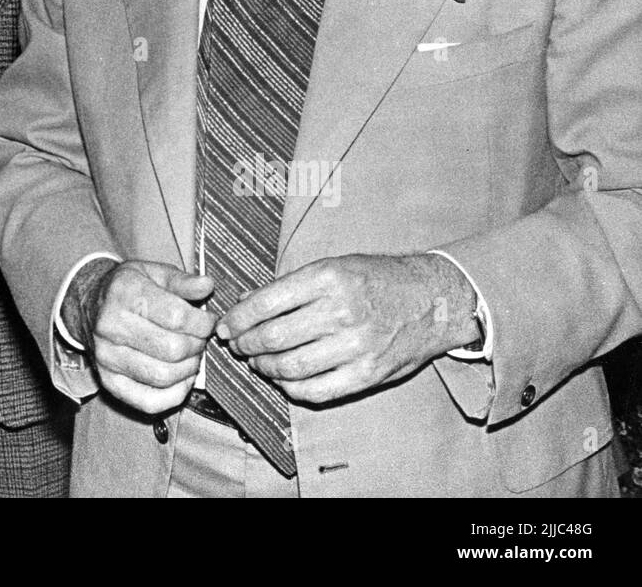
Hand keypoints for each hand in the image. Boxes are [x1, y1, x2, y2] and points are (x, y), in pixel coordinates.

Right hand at [63, 258, 215, 414]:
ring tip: (191, 355)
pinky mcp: (108, 381)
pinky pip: (149, 402)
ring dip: (189, 369)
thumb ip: (182, 281)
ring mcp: (107, 357)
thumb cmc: (129, 289)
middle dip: (197, 345)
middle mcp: (110, 326)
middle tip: (200, 338)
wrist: (90, 305)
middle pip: (172, 349)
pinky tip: (182, 377)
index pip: (176, 317)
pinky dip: (175, 395)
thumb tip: (207, 285)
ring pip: (163, 376)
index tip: (208, 321)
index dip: (202, 323)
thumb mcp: (153, 272)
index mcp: (124, 293)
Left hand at [215, 253, 479, 404]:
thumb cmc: (376, 279)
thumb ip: (289, 286)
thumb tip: (245, 303)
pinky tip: (283, 380)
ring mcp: (356, 346)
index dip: (238, 318)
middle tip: (236, 345)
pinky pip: (318, 391)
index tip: (225, 326)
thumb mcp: (332, 266)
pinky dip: (292, 388)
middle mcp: (340, 312)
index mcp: (327, 278)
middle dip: (246, 344)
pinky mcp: (368, 374)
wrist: (432, 300)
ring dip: (264, 367)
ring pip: (291, 367)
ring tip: (257, 361)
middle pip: (274, 337)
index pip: (267, 302)